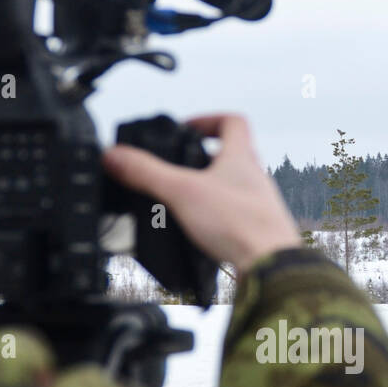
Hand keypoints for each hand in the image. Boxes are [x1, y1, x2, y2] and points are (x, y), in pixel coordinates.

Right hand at [101, 113, 302, 275]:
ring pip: (232, 189)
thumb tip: (115, 156)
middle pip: (230, 156)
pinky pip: (234, 217)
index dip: (207, 120)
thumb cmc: (240, 225)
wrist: (272, 266)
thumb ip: (147, 173)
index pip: (232, 122)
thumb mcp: (182, 192)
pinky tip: (199, 233)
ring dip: (207, 191)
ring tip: (182, 203)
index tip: (185, 129)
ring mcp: (258, 206)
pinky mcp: (256, 232)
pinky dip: (215, 220)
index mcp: (241, 158)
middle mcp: (255, 179)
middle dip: (201, 159)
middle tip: (177, 169)